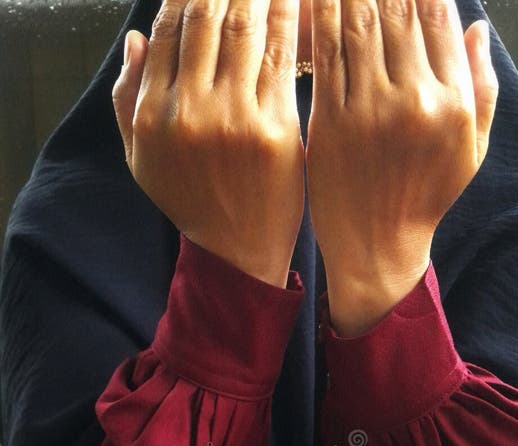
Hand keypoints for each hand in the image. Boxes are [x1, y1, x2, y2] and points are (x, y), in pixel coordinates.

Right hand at [113, 0, 303, 286]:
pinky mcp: (274, 130)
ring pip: (245, 28)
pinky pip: (281, 57)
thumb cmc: (192, 202)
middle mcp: (188, 112)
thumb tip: (137, 38)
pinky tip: (293, 0)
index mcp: (152, 115)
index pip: (169, 28)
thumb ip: (129, 99)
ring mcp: (233, 120)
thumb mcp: (143, 159)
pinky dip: (287, 19)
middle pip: (207, 17)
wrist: (237, 253)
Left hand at [306, 0, 497, 334]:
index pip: (437, 14)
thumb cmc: (426, 196)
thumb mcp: (470, 149)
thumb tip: (477, 25)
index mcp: (453, 103)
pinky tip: (317, 0)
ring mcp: (369, 111)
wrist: (378, 247)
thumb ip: (481, 86)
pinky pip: (325, 54)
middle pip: (396, 9)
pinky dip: (320, 18)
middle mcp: (415, 101)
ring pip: (357, 23)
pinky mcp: (331, 122)